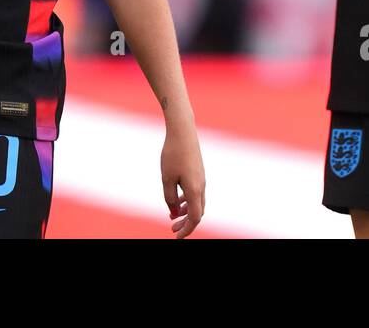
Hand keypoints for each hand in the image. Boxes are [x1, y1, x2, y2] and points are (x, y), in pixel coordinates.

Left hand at [161, 120, 204, 237]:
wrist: (182, 131)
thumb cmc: (172, 154)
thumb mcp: (166, 178)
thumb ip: (169, 197)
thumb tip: (173, 211)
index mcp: (195, 190)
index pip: (194, 218)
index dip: (186, 230)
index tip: (177, 237)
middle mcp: (201, 186)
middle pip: (197, 212)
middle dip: (186, 223)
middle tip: (173, 230)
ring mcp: (201, 178)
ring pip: (196, 202)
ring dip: (185, 212)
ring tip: (172, 217)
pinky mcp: (198, 172)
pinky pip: (195, 192)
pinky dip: (186, 200)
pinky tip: (176, 200)